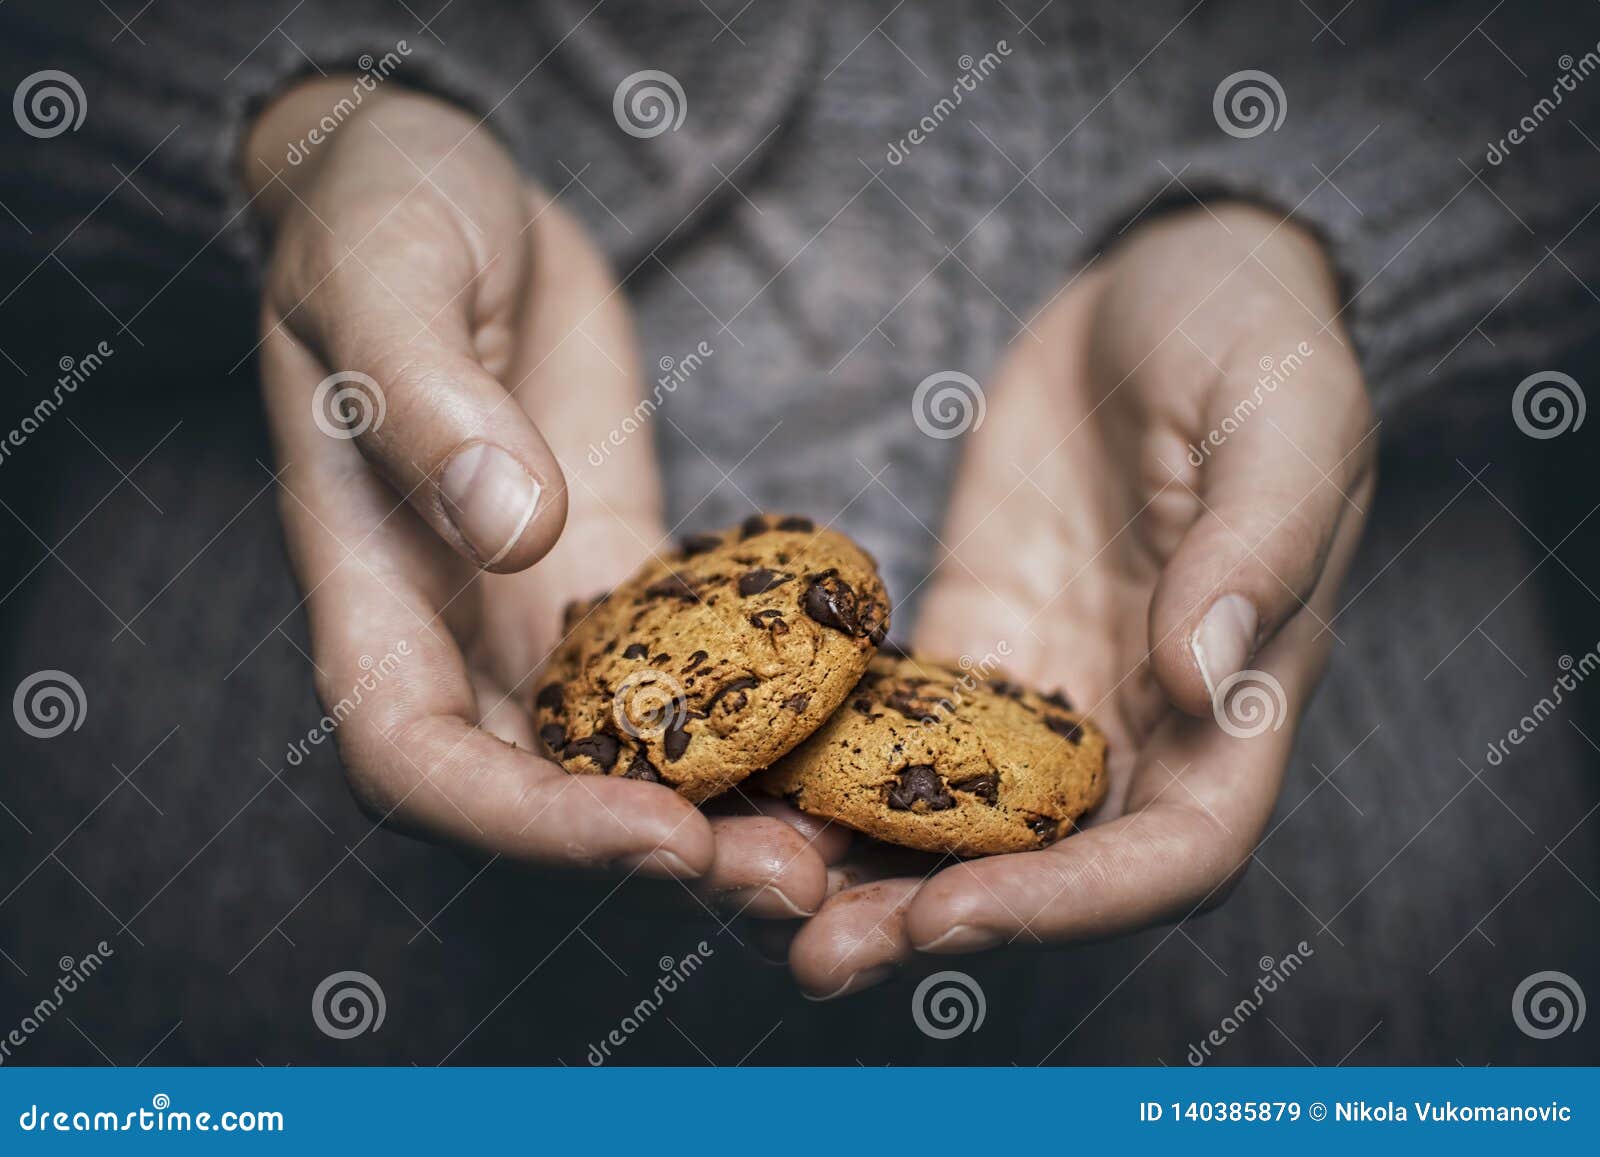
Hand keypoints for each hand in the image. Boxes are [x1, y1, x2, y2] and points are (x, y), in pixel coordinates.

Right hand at [248, 82, 832, 908]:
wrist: (442, 187)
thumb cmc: (381, 215)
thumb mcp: (386, 276)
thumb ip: (431, 400)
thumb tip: (514, 525)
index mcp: (370, 589)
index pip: (423, 760)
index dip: (531, 823)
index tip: (662, 832)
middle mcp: (457, 630)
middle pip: (541, 794)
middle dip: (661, 852)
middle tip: (797, 878)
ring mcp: (543, 610)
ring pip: (629, 752)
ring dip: (731, 808)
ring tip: (847, 841)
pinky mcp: (620, 572)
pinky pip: (691, 668)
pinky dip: (760, 713)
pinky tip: (853, 731)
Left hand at [788, 203, 1375, 995]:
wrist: (1159, 282)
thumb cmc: (1254, 332)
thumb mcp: (1281, 413)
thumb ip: (1252, 545)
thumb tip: (1201, 678)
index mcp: (1238, 697)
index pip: (1175, 851)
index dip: (1073, 903)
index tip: (954, 910)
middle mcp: (1136, 720)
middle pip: (1045, 866)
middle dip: (933, 915)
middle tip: (810, 949)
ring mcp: (1041, 685)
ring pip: (953, 814)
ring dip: (857, 864)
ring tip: (744, 885)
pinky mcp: (966, 635)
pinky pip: (891, 722)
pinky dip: (824, 764)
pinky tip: (738, 780)